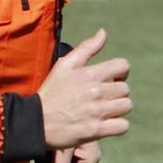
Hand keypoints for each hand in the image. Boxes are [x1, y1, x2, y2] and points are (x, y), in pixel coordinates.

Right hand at [39, 29, 132, 147]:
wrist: (36, 121)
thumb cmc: (51, 92)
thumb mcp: (65, 65)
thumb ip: (87, 48)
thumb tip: (103, 32)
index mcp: (90, 74)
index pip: (123, 66)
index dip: (121, 72)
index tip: (113, 79)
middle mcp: (96, 91)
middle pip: (125, 89)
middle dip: (117, 93)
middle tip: (104, 98)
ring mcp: (97, 111)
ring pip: (126, 106)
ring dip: (119, 109)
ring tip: (106, 111)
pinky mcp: (96, 130)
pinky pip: (123, 126)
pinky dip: (118, 126)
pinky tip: (107, 124)